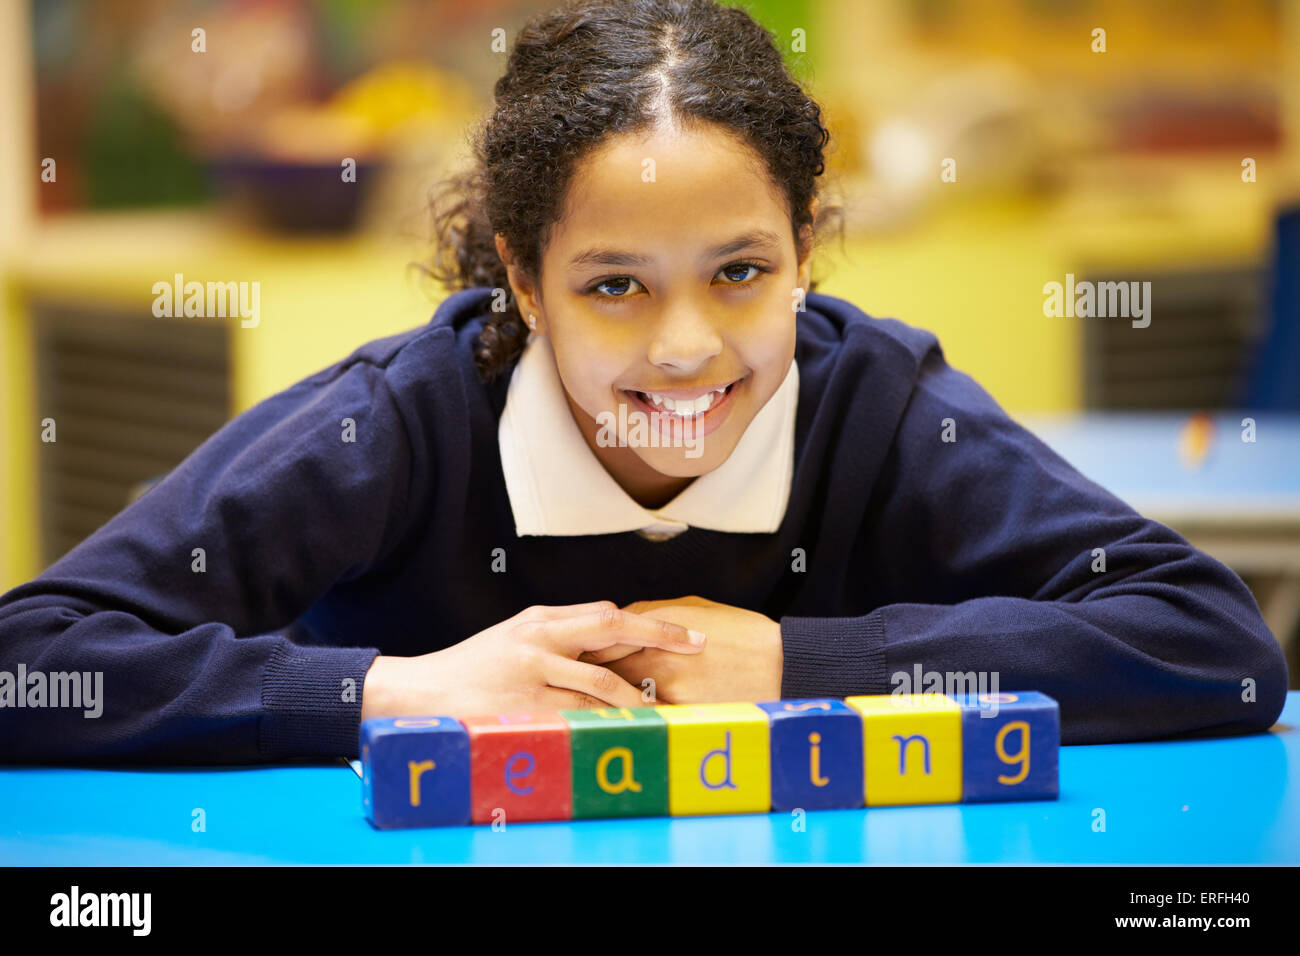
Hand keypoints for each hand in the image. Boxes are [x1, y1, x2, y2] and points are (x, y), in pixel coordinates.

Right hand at [360, 601, 705, 719]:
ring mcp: (531, 672)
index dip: (651, 626)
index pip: (607, 615)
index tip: (688, 635)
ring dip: (633, 700)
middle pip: (611, 632)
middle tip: (696, 649)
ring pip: (599, 684)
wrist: (421, 692)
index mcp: (541, 620)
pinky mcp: (523, 706)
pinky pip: (575, 718)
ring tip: (658, 712)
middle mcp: (539, 639)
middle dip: (659, 640)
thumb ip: (561, 638)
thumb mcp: (517, 639)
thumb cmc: (474, 668)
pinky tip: (621, 732)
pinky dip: (602, 725)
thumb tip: (612, 643)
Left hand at [587, 596, 782, 704]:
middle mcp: (659, 663)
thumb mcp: (695, 607)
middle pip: (605, 671)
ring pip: (622, 698)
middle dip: (591, 673)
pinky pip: (646, 717)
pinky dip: (635, 715)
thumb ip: (652, 612)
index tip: (580, 651)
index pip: (604, 641)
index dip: (588, 647)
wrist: (781, 665)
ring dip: (609, 698)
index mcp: (659, 632)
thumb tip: (622, 618)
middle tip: (578, 675)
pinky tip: (629, 716)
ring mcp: (669, 693)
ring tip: (596, 698)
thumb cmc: (741, 633)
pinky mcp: (683, 717)